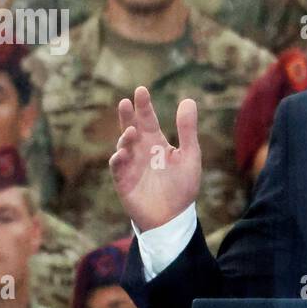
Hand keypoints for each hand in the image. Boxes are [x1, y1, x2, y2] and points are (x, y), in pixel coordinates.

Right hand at [109, 86, 201, 231]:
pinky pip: (117, 168)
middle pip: (131, 128)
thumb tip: (188, 101)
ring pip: (122, 146)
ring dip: (124, 138)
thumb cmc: (182, 187)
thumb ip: (187, 130)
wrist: (173, 217)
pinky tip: (121, 153)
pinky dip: (118, 160)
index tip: (141, 90)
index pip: (148, 120)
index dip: (144, 106)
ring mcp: (131, 165)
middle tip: (125, 102)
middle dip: (127, 116)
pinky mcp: (123, 181)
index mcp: (156, 143)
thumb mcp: (189, 156)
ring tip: (131, 131)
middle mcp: (141, 151)